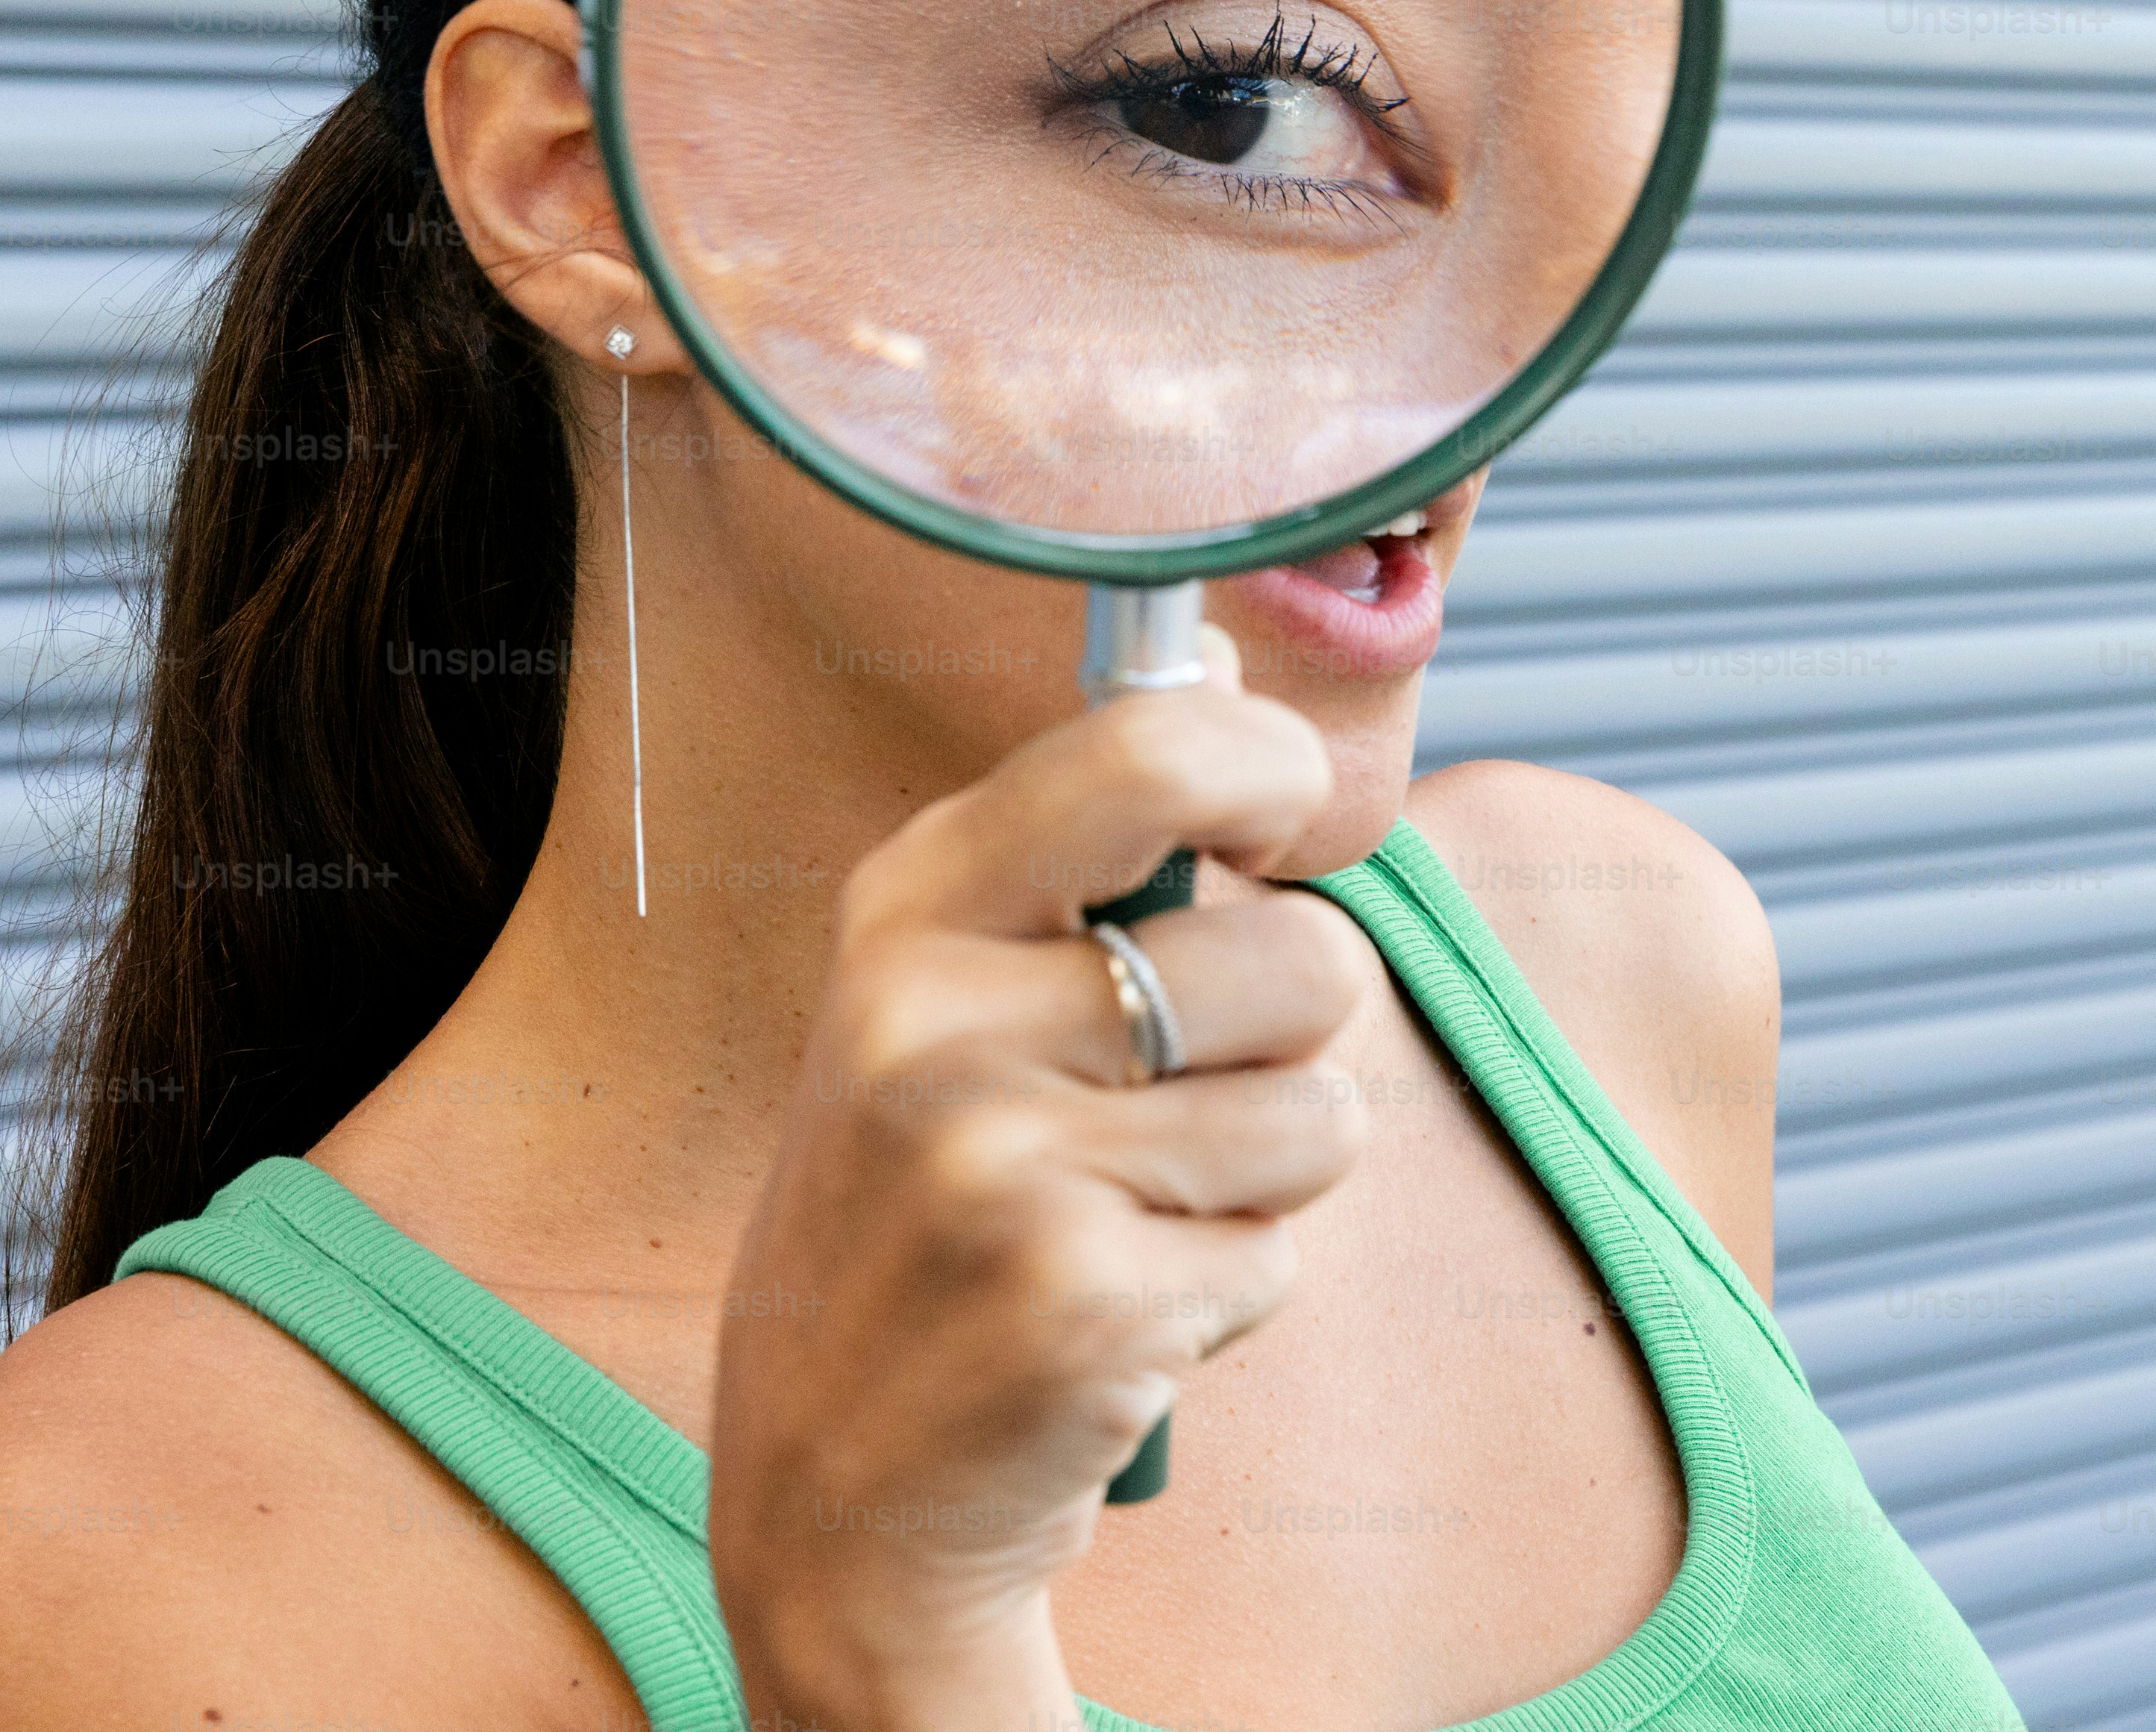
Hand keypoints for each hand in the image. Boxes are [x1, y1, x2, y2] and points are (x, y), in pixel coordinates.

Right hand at [708, 627, 1380, 1725]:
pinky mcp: (1081, 1306)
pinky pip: (1283, 1255)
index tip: (1292, 824)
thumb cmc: (928, 1210)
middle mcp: (933, 1022)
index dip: (1278, 772)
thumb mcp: (947, 992)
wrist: (834, 1496)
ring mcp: (1000, 1168)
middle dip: (1294, 1032)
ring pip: (1321, 1112)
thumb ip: (1092, 835)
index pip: (1155, 748)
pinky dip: (1233, 1289)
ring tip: (1136, 1214)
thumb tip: (1235, 659)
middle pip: (1304, 952)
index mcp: (908, 910)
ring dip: (1271, 1180)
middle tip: (1179, 1098)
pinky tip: (1117, 1316)